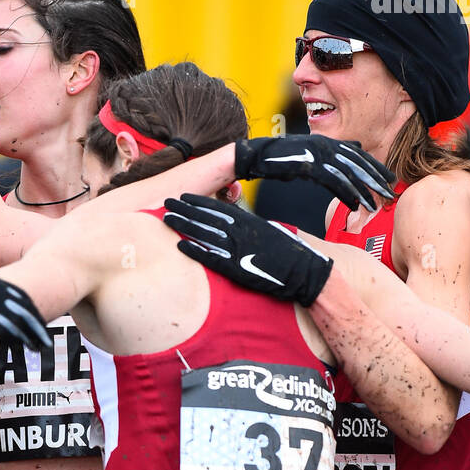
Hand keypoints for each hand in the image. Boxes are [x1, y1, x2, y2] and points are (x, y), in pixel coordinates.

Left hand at [163, 194, 332, 306]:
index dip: (198, 202)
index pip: (217, 208)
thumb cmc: (289, 253)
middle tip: (166, 203)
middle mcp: (239, 232)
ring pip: (203, 234)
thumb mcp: (269, 232)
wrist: (303, 271)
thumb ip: (251, 228)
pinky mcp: (236, 268)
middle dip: (184, 210)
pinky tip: (179, 244)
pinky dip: (194, 250)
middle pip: (205, 218)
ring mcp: (237, 249)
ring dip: (183, 225)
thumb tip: (240, 226)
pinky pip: (210, 257)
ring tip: (166, 218)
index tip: (183, 197)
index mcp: (248, 221)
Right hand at [234, 136, 395, 211]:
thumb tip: (337, 165)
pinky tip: (355, 205)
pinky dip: (346, 193)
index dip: (373, 167)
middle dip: (376, 177)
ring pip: (348, 173)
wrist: (252, 155)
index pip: (356, 154)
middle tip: (391, 191)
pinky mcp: (308, 165)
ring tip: (376, 204)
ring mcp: (317, 154)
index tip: (387, 179)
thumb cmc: (276, 159)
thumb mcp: (304, 156)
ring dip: (364, 190)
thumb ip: (323, 158)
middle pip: (357, 162)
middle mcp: (324, 145)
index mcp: (325, 142)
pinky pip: (332, 181)